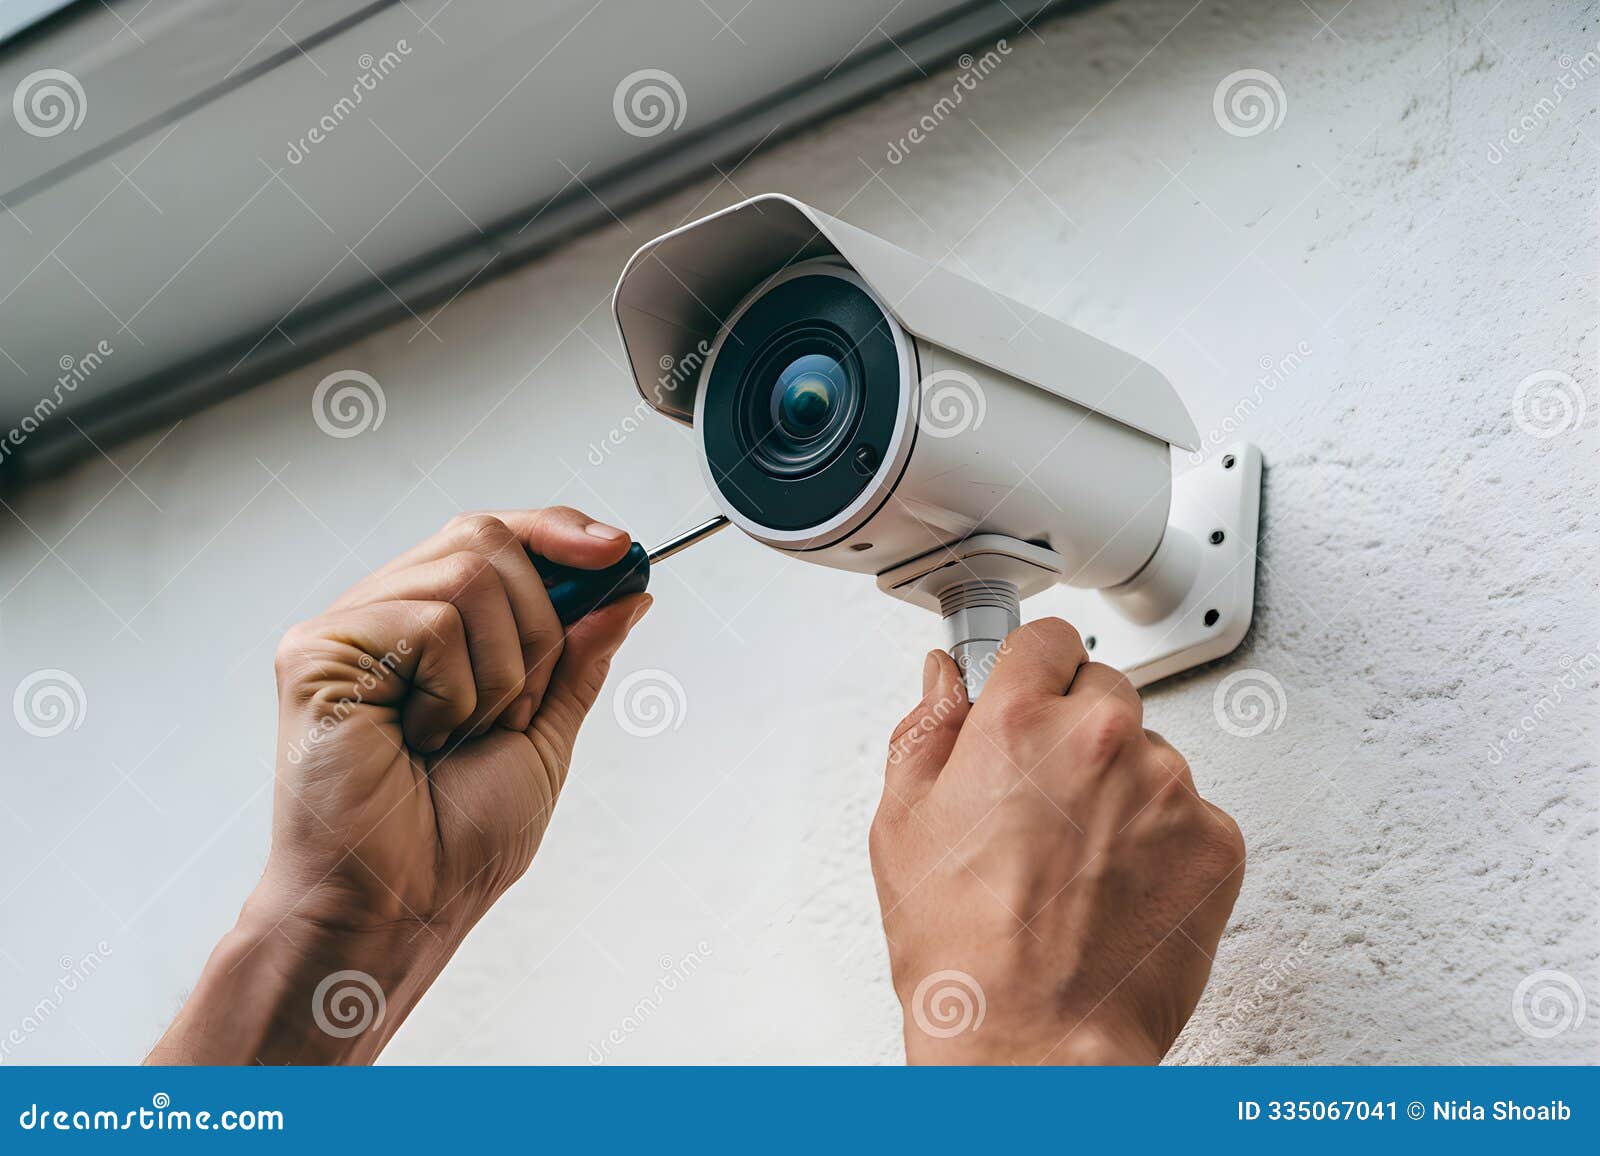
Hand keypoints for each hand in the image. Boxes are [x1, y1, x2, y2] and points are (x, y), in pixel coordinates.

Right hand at [149, 508, 649, 1063]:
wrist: (400, 906)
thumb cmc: (456, 844)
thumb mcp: (544, 738)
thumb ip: (578, 660)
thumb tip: (628, 593)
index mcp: (435, 627)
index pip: (497, 535)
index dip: (558, 531)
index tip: (619, 551)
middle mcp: (386, 615)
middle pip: (487, 539)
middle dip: (534, 632)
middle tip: (507, 713)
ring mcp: (348, 629)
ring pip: (469, 577)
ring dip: (495, 675)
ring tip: (452, 737)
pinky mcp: (316, 650)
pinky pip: (430, 622)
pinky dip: (452, 693)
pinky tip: (417, 739)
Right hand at [869, 620, 1244, 1064]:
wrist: (1036, 1042)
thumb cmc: (965, 951)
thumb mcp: (902, 825)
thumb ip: (926, 730)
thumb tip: (944, 679)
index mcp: (1018, 722)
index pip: (1047, 640)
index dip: (1031, 670)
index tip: (1028, 692)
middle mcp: (1102, 739)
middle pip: (1105, 691)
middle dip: (1076, 730)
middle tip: (1043, 800)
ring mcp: (1169, 789)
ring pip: (1150, 755)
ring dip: (1123, 787)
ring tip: (1078, 862)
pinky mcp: (1217, 841)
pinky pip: (1191, 813)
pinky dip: (1163, 840)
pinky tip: (1117, 887)